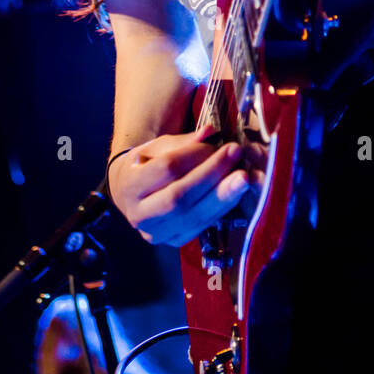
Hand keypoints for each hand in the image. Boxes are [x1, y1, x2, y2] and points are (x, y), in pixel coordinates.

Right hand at [107, 126, 249, 246]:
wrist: (131, 194)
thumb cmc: (146, 164)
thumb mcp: (157, 147)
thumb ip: (184, 141)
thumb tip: (210, 132)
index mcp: (129, 185)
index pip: (166, 169)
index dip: (194, 155)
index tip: (218, 142)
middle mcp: (139, 215)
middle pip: (179, 197)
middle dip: (212, 175)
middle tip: (236, 155)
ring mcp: (156, 234)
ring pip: (192, 217)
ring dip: (222, 196)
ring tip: (244, 177)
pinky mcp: (174, 242)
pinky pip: (201, 227)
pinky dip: (221, 210)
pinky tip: (235, 194)